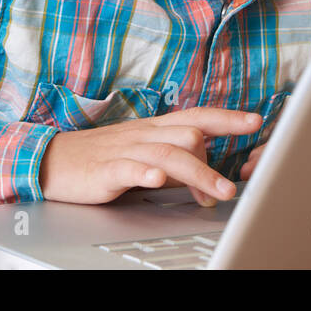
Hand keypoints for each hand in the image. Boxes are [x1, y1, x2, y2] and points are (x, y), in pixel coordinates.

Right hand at [39, 107, 261, 206]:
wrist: (54, 161)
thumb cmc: (101, 158)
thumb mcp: (144, 158)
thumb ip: (175, 165)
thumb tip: (206, 180)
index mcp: (155, 129)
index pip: (198, 117)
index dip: (227, 118)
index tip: (256, 122)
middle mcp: (144, 134)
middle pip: (189, 135)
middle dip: (214, 163)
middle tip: (228, 190)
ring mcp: (126, 150)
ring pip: (168, 152)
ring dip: (196, 172)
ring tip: (215, 193)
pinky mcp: (106, 168)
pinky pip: (128, 166)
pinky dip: (145, 172)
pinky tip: (156, 180)